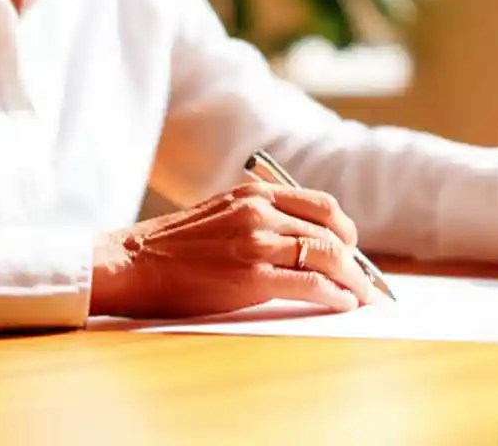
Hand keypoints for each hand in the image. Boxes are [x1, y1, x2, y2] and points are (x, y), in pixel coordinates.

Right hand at [90, 183, 375, 317]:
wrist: (131, 263)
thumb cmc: (173, 246)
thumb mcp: (221, 213)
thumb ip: (260, 218)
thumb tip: (303, 240)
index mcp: (254, 194)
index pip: (323, 206)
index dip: (347, 231)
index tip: (355, 252)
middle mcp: (260, 213)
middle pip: (332, 231)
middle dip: (357, 260)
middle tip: (366, 281)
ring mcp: (256, 244)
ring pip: (328, 257)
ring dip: (354, 281)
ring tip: (361, 298)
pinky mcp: (251, 278)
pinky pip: (311, 285)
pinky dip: (335, 295)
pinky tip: (342, 304)